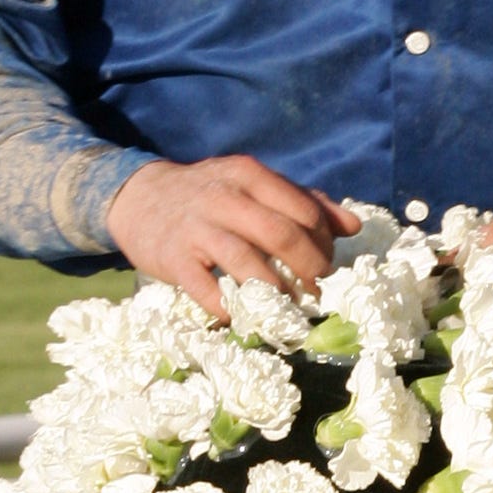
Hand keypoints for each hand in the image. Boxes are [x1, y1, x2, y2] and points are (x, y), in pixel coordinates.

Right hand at [107, 156, 357, 318]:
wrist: (140, 196)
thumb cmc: (210, 195)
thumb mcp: (254, 187)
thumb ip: (305, 202)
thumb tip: (353, 226)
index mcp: (251, 176)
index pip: (304, 211)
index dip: (325, 243)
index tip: (328, 265)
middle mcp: (225, 198)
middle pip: (282, 236)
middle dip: (310, 270)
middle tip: (317, 291)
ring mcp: (197, 229)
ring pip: (247, 263)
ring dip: (277, 293)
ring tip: (290, 309)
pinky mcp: (174, 259)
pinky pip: (206, 290)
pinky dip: (229, 308)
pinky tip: (243, 316)